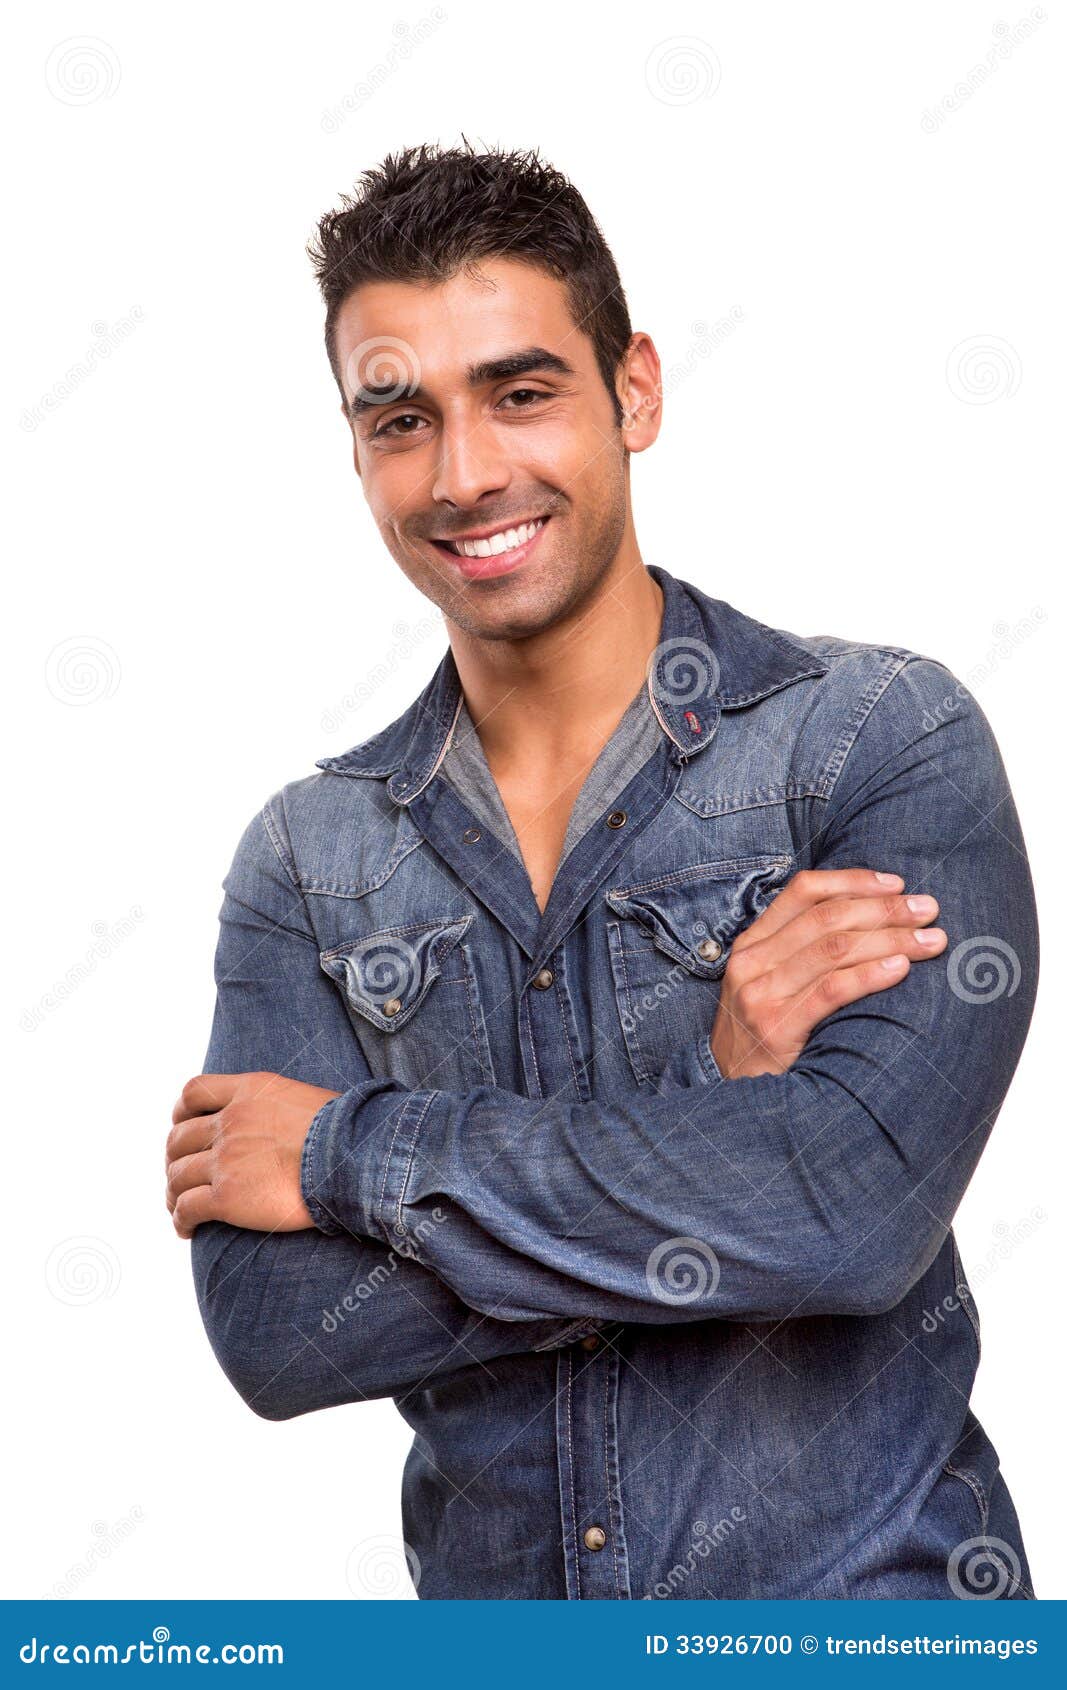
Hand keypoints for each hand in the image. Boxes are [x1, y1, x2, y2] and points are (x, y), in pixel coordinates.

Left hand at [165, 1072, 339, 1238]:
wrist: (353, 1156)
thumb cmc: (347, 1132)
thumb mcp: (305, 1100)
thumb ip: (278, 1108)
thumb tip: (284, 1127)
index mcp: (249, 1091)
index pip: (195, 1092)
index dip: (182, 1113)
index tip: (184, 1126)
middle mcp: (231, 1121)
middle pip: (179, 1138)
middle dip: (175, 1158)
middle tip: (182, 1175)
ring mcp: (225, 1158)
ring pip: (177, 1175)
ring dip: (173, 1192)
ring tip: (178, 1206)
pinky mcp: (226, 1196)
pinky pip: (187, 1208)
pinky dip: (181, 1220)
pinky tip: (187, 1229)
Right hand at [710, 869, 946, 1079]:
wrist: (733, 1096)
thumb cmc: (764, 1036)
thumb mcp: (769, 985)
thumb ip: (801, 953)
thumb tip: (868, 919)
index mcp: (752, 943)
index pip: (804, 892)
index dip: (853, 881)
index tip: (896, 883)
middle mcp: (753, 962)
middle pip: (828, 918)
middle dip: (885, 909)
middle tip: (929, 908)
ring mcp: (761, 994)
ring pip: (835, 949)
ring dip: (891, 939)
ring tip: (931, 940)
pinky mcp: (777, 1027)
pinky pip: (832, 990)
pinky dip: (870, 974)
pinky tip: (901, 968)